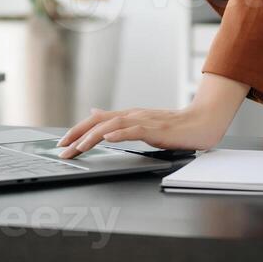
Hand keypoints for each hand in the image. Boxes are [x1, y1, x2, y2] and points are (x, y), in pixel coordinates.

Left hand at [57, 73, 248, 158]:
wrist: (201, 122)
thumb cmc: (174, 127)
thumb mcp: (141, 123)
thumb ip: (118, 120)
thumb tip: (95, 112)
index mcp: (128, 116)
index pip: (96, 121)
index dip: (76, 130)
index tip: (61, 143)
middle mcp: (133, 115)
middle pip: (99, 122)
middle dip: (77, 135)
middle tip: (61, 149)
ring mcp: (144, 120)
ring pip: (113, 126)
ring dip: (93, 137)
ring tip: (79, 147)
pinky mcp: (156, 129)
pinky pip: (134, 130)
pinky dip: (120, 133)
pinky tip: (108, 139)